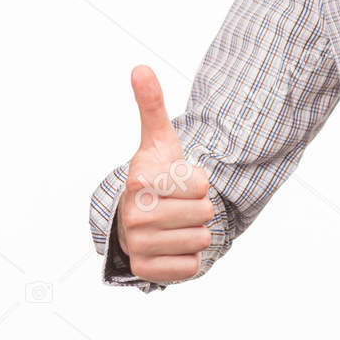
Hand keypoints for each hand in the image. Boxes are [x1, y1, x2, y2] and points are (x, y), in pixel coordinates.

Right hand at [116, 65, 213, 283]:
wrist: (135, 217)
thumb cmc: (155, 176)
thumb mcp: (158, 140)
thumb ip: (152, 104)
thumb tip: (140, 68)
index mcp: (139, 181)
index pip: (201, 184)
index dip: (197, 182)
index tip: (177, 181)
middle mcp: (133, 215)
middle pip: (205, 213)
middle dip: (199, 208)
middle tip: (177, 204)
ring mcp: (139, 246)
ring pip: (202, 239)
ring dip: (195, 232)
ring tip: (174, 223)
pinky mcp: (147, 272)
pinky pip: (193, 266)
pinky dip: (189, 257)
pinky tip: (172, 245)